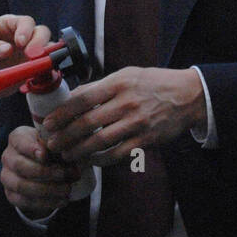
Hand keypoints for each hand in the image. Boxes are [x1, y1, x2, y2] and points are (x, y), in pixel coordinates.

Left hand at [0, 14, 53, 89]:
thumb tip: (8, 50)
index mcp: (8, 25)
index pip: (24, 22)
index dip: (26, 30)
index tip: (21, 43)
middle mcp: (22, 36)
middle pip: (41, 32)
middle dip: (40, 42)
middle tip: (31, 55)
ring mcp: (29, 52)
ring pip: (47, 49)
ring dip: (47, 56)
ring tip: (37, 66)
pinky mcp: (31, 68)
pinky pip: (45, 67)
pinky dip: (46, 70)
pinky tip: (39, 76)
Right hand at [0, 125, 79, 218]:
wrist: (40, 167)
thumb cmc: (50, 150)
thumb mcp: (54, 145)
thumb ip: (61, 151)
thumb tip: (72, 167)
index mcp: (17, 138)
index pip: (20, 142)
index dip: (31, 149)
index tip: (45, 155)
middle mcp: (8, 156)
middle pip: (20, 165)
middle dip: (44, 172)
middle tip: (63, 174)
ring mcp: (7, 177)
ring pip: (21, 185)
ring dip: (46, 190)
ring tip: (66, 190)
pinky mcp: (11, 195)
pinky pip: (25, 201)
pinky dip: (45, 203)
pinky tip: (62, 201)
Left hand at [41, 67, 205, 165]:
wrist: (188, 96)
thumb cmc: (154, 83)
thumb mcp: (127, 75)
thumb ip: (101, 86)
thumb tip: (72, 97)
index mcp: (118, 83)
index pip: (82, 98)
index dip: (61, 113)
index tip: (48, 122)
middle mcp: (126, 102)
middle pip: (86, 122)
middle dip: (64, 136)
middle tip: (51, 143)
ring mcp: (137, 123)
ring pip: (99, 141)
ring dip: (78, 151)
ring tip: (67, 155)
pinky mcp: (146, 140)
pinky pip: (117, 154)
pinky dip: (100, 160)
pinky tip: (90, 160)